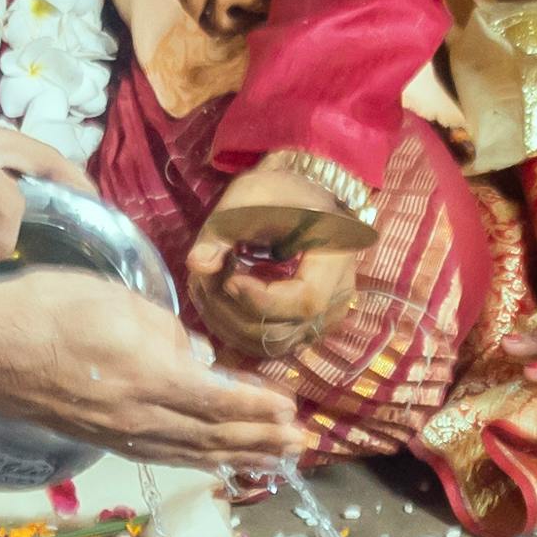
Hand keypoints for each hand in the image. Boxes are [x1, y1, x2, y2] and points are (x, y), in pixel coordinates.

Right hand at [0, 265, 305, 464]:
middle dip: (262, 440)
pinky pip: (162, 456)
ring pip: (191, 453)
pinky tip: (213, 461)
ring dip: (238, 457)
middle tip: (302, 443)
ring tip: (275, 461)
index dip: (258, 408)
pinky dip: (197, 460)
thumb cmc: (45, 309)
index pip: (218, 400)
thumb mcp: (116, 300)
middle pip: (214, 436)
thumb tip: (198, 355)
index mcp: (147, 375)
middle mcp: (139, 416)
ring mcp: (119, 434)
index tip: (291, 408)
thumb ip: (165, 330)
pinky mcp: (102, 439)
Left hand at [182, 156, 368, 354]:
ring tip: (207, 290)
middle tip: (206, 282)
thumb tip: (197, 265)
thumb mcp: (249, 198)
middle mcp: (339, 294)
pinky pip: (272, 344)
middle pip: (285, 329)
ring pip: (275, 343)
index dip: (261, 300)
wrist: (298, 200)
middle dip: (235, 312)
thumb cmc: (278, 193)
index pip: (305, 300)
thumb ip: (222, 230)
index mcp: (336, 257)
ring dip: (231, 325)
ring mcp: (325, 316)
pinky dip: (239, 332)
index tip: (229, 279)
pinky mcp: (308, 326)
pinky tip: (218, 305)